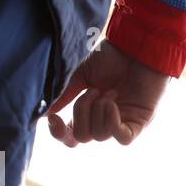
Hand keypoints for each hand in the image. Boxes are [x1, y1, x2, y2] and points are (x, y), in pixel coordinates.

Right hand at [46, 41, 167, 146]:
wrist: (135, 47)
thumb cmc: (110, 58)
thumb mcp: (81, 76)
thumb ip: (65, 96)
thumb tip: (46, 113)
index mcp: (89, 112)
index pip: (71, 136)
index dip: (60, 134)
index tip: (54, 119)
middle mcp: (104, 120)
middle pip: (83, 136)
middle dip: (82, 112)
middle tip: (94, 90)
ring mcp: (122, 122)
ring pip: (100, 136)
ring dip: (99, 110)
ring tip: (110, 91)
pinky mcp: (139, 122)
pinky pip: (123, 139)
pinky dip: (114, 124)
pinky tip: (113, 105)